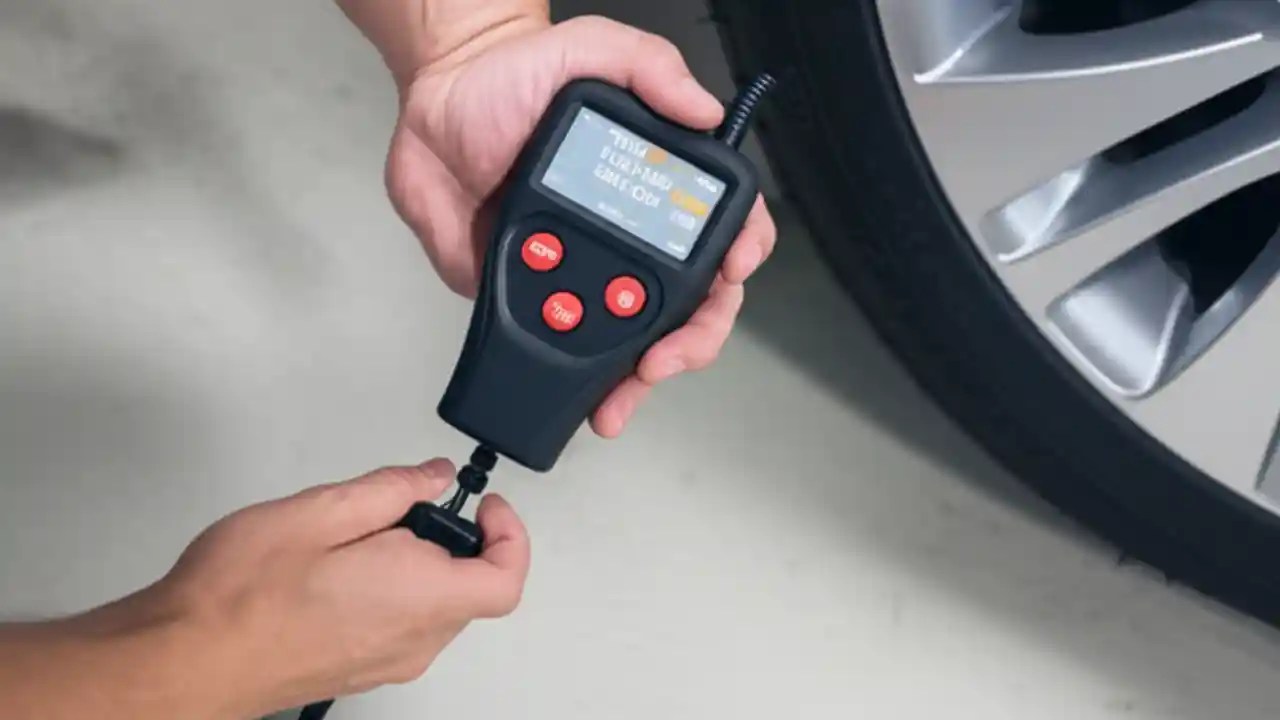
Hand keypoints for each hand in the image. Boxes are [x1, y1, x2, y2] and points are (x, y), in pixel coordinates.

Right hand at [145, 461, 528, 717]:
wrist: (184, 660)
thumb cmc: (241, 593)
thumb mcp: (320, 510)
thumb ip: (391, 489)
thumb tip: (433, 476)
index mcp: (420, 596)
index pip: (506, 578)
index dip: (508, 535)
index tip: (484, 504)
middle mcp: (415, 639)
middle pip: (470, 589)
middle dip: (450, 541)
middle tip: (400, 510)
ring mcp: (388, 662)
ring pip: (434, 608)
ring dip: (417, 567)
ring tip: (356, 540)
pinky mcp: (361, 671)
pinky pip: (403, 626)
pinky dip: (392, 591)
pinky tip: (337, 571)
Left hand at [385, 14, 778, 436]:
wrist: (434, 102)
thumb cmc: (511, 76)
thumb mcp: (589, 49)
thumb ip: (649, 68)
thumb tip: (704, 110)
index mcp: (655, 183)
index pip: (722, 230)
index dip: (736, 262)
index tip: (726, 279)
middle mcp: (629, 234)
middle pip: (689, 305)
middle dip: (688, 345)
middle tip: (660, 363)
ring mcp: (585, 270)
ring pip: (631, 339)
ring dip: (633, 380)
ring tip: (616, 398)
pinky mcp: (536, 291)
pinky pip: (563, 341)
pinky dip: (576, 376)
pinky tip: (575, 389)